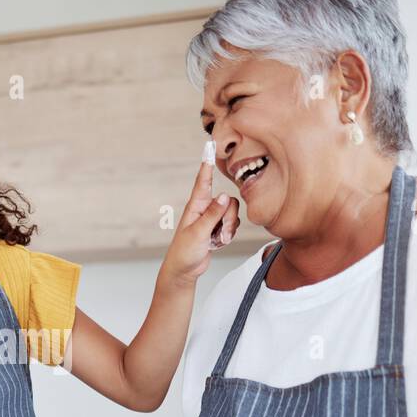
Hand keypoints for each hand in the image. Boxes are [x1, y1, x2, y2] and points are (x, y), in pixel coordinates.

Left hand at [161, 155, 238, 286]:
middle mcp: (204, 209)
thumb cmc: (184, 252)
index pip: (204, 181)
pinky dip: (227, 236)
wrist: (184, 270)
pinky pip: (232, 226)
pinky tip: (216, 244)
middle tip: (220, 234)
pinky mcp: (217, 229)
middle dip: (229, 219)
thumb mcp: (198, 233)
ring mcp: (212, 219)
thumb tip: (224, 195)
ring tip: (216, 241)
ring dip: (228, 230)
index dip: (207, 164)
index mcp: (195, 206)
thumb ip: (212, 215)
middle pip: (229, 202)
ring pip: (232, 215)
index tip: (209, 146)